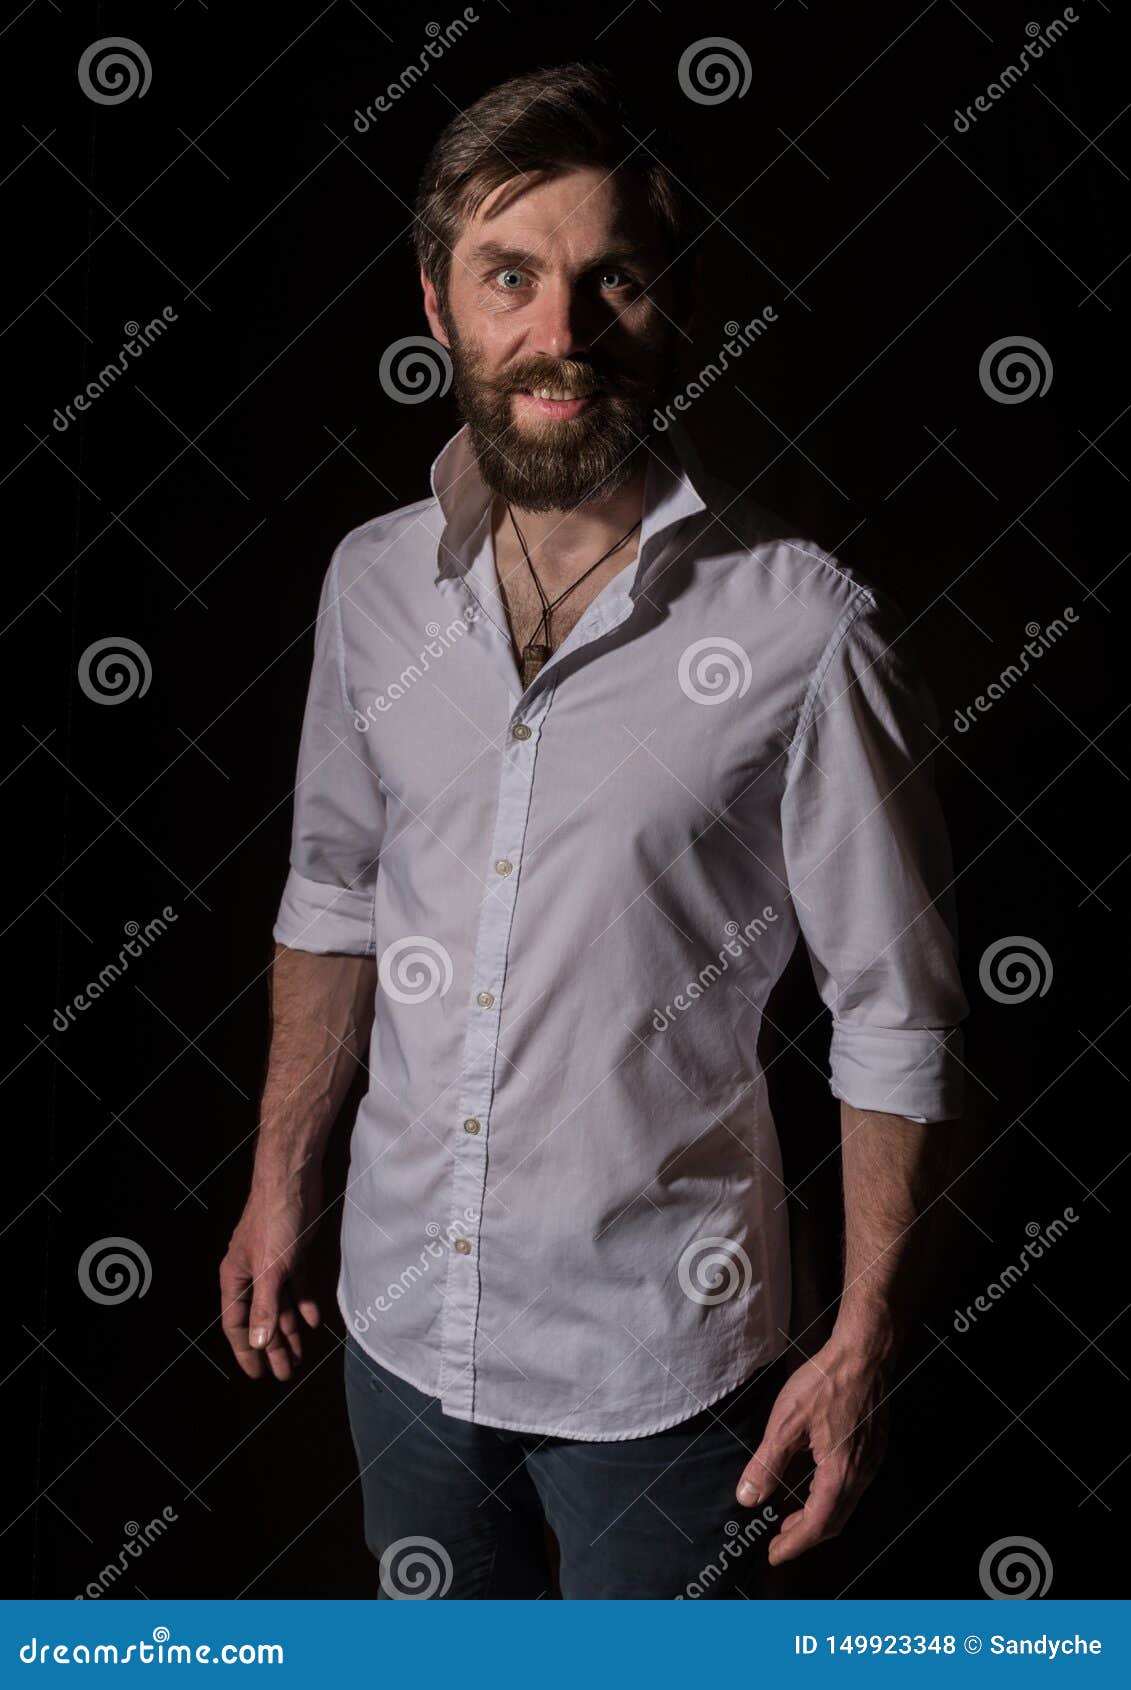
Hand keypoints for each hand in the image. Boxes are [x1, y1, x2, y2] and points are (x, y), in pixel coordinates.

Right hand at [219, 1172, 323, 1380]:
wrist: (294, 1180)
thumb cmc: (274, 1219)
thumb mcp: (270, 1268)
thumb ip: (265, 1307)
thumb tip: (259, 1344)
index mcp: (236, 1277)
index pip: (237, 1323)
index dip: (246, 1350)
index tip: (257, 1374)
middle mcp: (252, 1273)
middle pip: (261, 1318)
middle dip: (272, 1346)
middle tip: (285, 1373)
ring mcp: (273, 1264)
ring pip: (280, 1305)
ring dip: (290, 1329)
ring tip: (300, 1355)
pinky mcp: (294, 1253)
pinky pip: (297, 1287)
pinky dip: (304, 1304)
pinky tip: (314, 1321)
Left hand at [735, 1333, 891, 1564]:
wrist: (864, 1354)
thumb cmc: (826, 1382)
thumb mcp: (786, 1422)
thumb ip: (767, 1464)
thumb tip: (748, 1497)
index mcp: (840, 1472)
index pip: (817, 1525)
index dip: (794, 1545)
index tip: (773, 1555)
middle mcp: (861, 1474)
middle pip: (833, 1522)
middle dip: (805, 1537)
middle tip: (779, 1542)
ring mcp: (870, 1462)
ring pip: (845, 1506)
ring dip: (818, 1519)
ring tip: (792, 1520)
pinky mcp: (872, 1449)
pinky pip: (852, 1488)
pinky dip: (831, 1500)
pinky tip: (815, 1488)